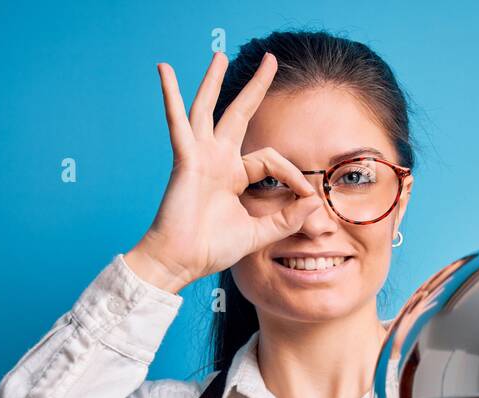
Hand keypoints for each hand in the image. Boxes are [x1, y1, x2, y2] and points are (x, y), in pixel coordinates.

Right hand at [125, 50, 324, 291]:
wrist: (182, 261)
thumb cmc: (211, 248)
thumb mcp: (257, 233)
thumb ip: (285, 219)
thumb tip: (314, 203)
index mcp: (234, 175)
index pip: (271, 159)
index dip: (293, 175)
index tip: (310, 198)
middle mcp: (217, 160)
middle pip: (239, 114)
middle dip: (255, 87)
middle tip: (270, 60)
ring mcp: (199, 156)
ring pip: (208, 109)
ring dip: (214, 81)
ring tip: (220, 55)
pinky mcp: (185, 159)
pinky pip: (177, 122)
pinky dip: (170, 96)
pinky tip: (164, 71)